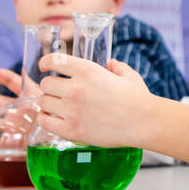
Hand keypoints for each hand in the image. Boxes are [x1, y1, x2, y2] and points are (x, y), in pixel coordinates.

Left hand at [36, 54, 150, 148]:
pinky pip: (44, 121)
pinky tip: (53, 118)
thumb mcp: (129, 76)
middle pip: (45, 84)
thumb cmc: (139, 99)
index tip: (45, 67)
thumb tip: (110, 63)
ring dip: (49, 103)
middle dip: (50, 87)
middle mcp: (76, 88)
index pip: (53, 60)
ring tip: (57, 107)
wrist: (145, 123)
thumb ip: (117, 67)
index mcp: (87, 70)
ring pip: (43, 102)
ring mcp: (72, 110)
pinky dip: (46, 119)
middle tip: (58, 92)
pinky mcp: (71, 129)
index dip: (46, 63)